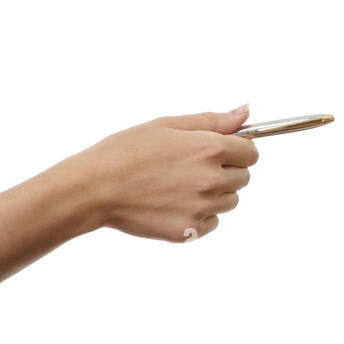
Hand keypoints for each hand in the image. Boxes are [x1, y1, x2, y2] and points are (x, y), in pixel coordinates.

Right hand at [67, 105, 259, 240]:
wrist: (91, 189)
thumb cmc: (125, 152)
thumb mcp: (168, 125)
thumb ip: (213, 121)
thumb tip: (246, 112)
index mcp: (210, 149)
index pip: (251, 153)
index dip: (238, 151)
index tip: (222, 152)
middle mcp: (212, 179)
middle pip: (243, 178)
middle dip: (226, 171)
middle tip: (191, 169)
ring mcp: (202, 207)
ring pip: (229, 201)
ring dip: (214, 194)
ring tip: (178, 186)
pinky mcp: (190, 231)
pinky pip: (212, 222)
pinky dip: (200, 216)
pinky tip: (172, 204)